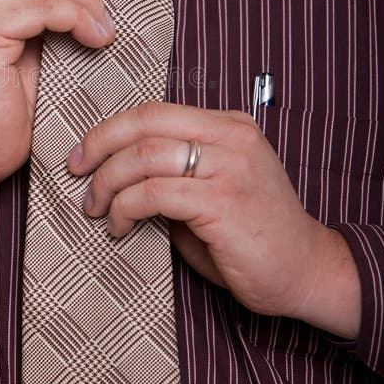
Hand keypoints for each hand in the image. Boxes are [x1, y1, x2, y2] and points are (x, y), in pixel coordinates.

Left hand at [67, 102, 361, 338]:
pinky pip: (154, 193)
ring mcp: (231, 166)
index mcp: (229, 126)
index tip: (84, 154)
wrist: (306, 272)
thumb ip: (172, 174)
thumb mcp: (211, 191)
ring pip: (145, 156)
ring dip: (108, 183)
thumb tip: (114, 173)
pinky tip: (118, 226)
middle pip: (146, 122)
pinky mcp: (224, 201)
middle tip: (77, 173)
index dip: (111, 129)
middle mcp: (232, 137)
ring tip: (96, 208)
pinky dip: (125, 208)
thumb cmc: (251, 236)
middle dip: (99, 145)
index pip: (156, 111)